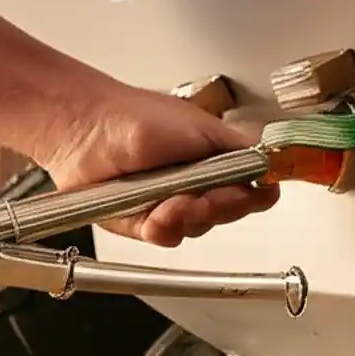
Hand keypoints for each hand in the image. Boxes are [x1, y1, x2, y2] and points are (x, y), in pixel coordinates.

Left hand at [34, 84, 278, 247]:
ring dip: (183, 217)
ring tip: (165, 200)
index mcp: (218, 161)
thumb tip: (272, 165)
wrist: (82, 129)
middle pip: (228, 215)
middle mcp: (198, 185)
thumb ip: (240, 150)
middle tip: (196, 195)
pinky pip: (163, 238)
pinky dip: (157, 228)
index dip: (251, 196)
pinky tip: (148, 214)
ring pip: (196, 230)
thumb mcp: (200, 127)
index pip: (255, 190)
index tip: (241, 191)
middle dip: (212, 207)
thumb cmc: (134, 118)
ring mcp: (172, 205)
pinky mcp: (145, 223)